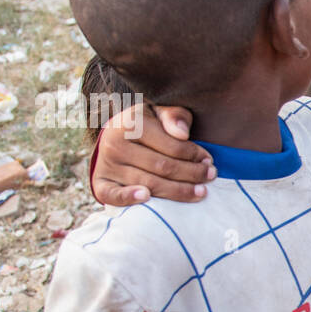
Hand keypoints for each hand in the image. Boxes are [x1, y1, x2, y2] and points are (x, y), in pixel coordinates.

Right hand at [93, 104, 212, 205]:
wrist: (115, 137)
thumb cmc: (146, 124)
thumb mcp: (160, 113)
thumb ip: (174, 116)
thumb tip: (183, 133)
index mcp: (130, 124)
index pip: (171, 146)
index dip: (194, 155)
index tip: (209, 161)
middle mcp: (115, 144)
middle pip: (162, 167)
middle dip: (191, 174)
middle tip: (210, 177)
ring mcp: (107, 165)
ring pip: (148, 183)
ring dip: (178, 191)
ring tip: (200, 192)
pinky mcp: (100, 184)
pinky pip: (113, 195)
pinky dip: (129, 198)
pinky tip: (148, 198)